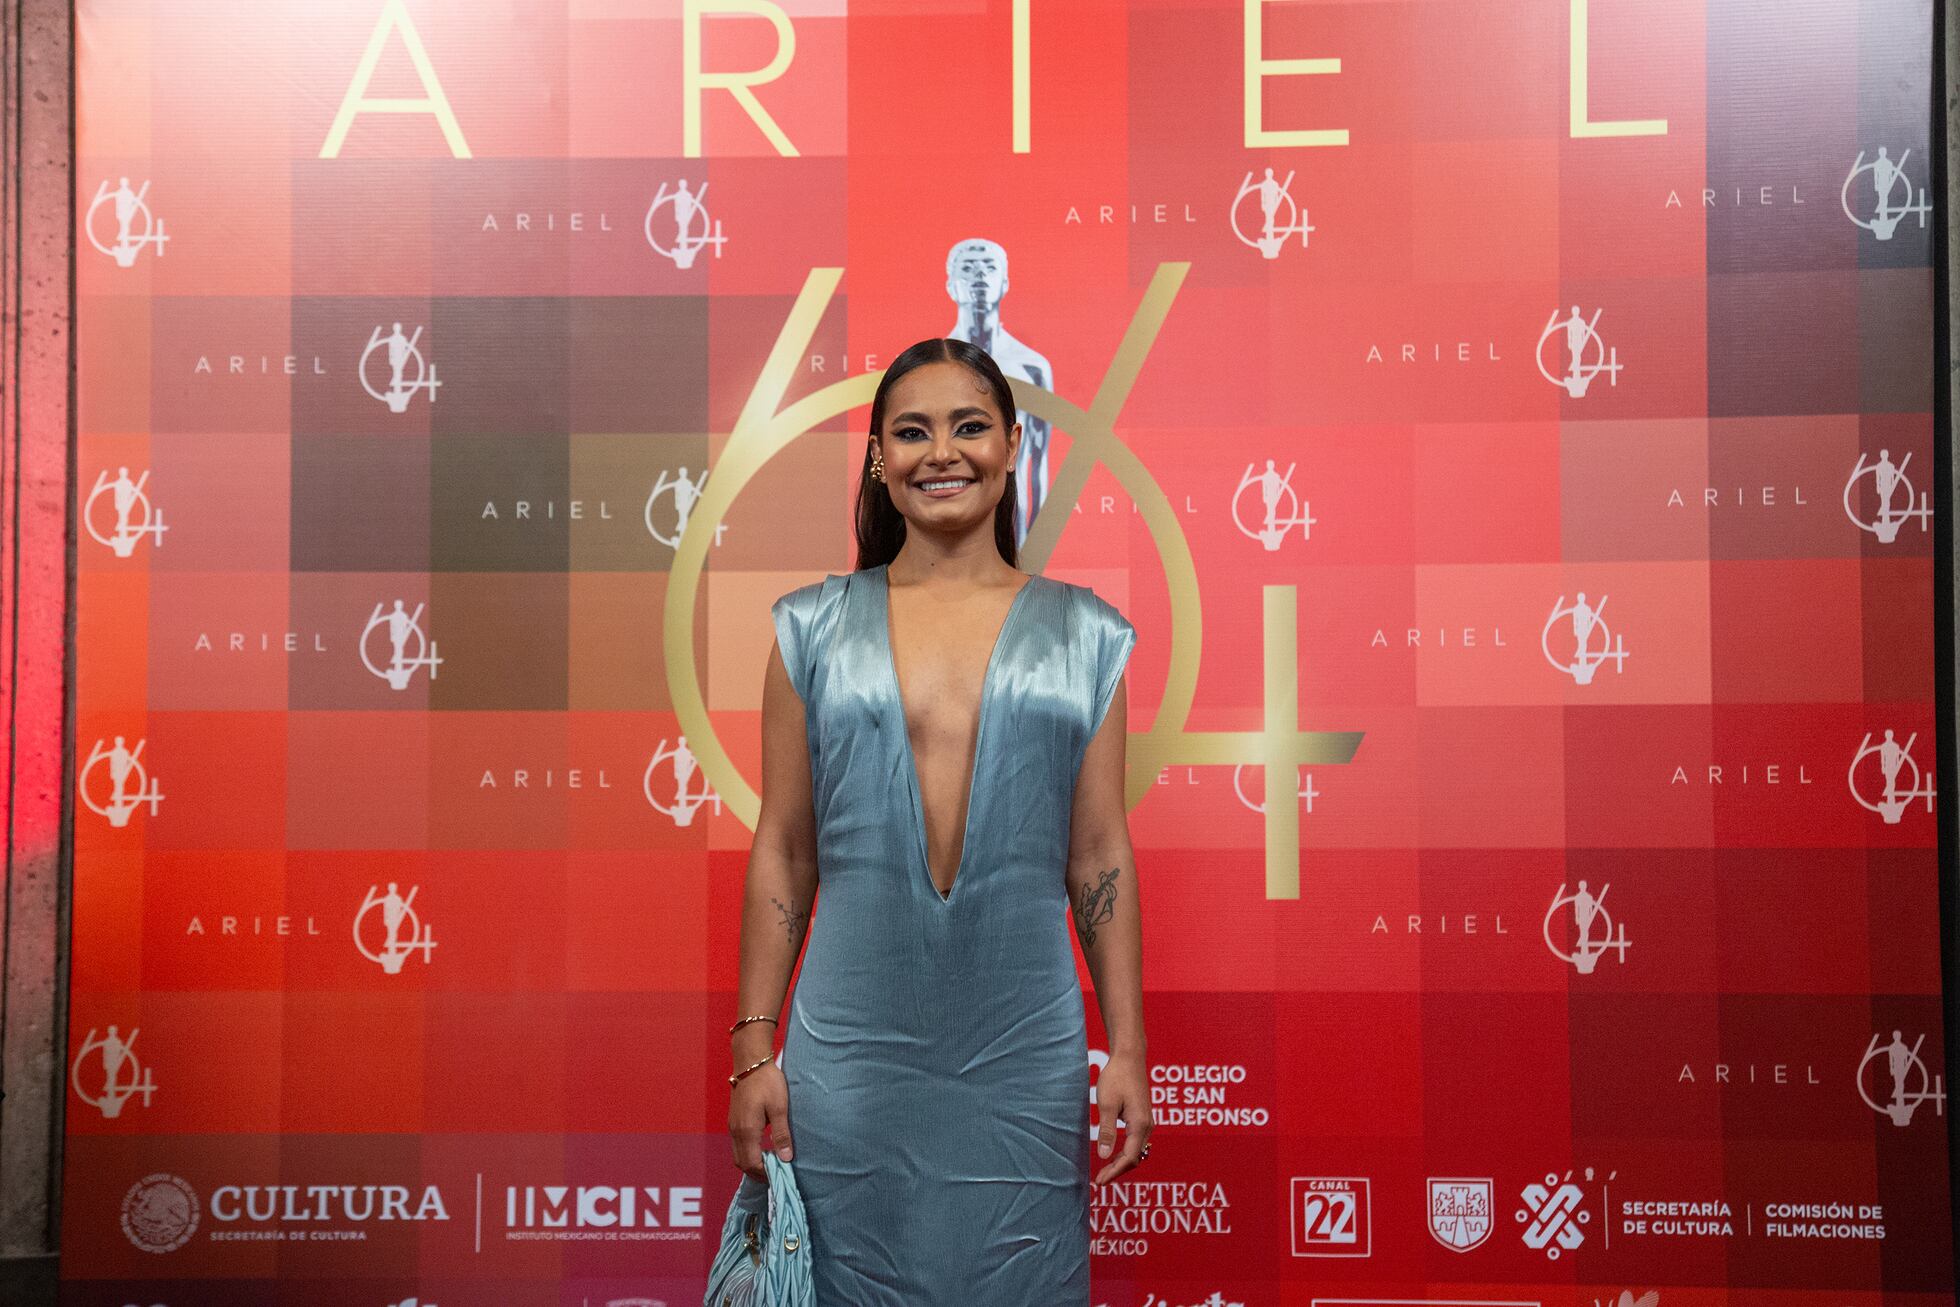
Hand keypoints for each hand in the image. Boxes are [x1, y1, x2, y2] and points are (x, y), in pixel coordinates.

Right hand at [728, 1063, 792, 1180]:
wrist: (751, 1062)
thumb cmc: (767, 1082)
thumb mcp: (779, 1108)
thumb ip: (781, 1134)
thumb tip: (786, 1158)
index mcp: (747, 1131)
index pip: (752, 1164)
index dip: (765, 1174)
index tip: (781, 1176)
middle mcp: (736, 1132)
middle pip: (742, 1164)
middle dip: (757, 1173)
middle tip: (776, 1174)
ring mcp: (732, 1126)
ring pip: (738, 1156)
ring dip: (752, 1164)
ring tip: (771, 1164)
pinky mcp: (734, 1121)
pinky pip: (737, 1146)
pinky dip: (748, 1154)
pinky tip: (762, 1150)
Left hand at [1090, 1049, 1151, 1187]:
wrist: (1129, 1057)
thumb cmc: (1117, 1077)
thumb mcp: (1107, 1104)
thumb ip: (1107, 1130)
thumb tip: (1105, 1155)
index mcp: (1140, 1125)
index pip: (1129, 1158)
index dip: (1114, 1172)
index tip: (1100, 1181)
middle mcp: (1147, 1126)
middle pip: (1135, 1158)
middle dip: (1118, 1170)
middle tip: (1100, 1180)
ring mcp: (1147, 1122)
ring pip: (1137, 1151)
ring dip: (1122, 1163)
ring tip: (1104, 1170)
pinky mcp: (1143, 1117)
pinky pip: (1136, 1142)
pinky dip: (1125, 1152)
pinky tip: (1114, 1154)